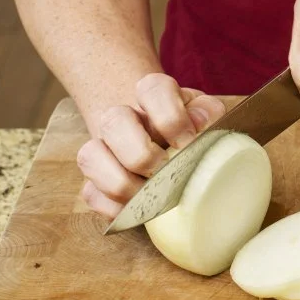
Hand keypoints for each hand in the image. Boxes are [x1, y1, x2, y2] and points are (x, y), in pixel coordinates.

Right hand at [76, 73, 225, 217]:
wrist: (162, 138)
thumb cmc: (189, 127)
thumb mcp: (204, 114)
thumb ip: (209, 113)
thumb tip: (201, 122)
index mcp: (153, 95)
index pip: (152, 89)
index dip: (170, 118)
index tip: (187, 142)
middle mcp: (122, 117)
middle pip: (113, 121)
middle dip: (141, 153)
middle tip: (165, 171)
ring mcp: (103, 147)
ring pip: (90, 156)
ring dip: (122, 183)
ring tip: (151, 196)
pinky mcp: (95, 180)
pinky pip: (90, 193)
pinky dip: (114, 207)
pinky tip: (139, 210)